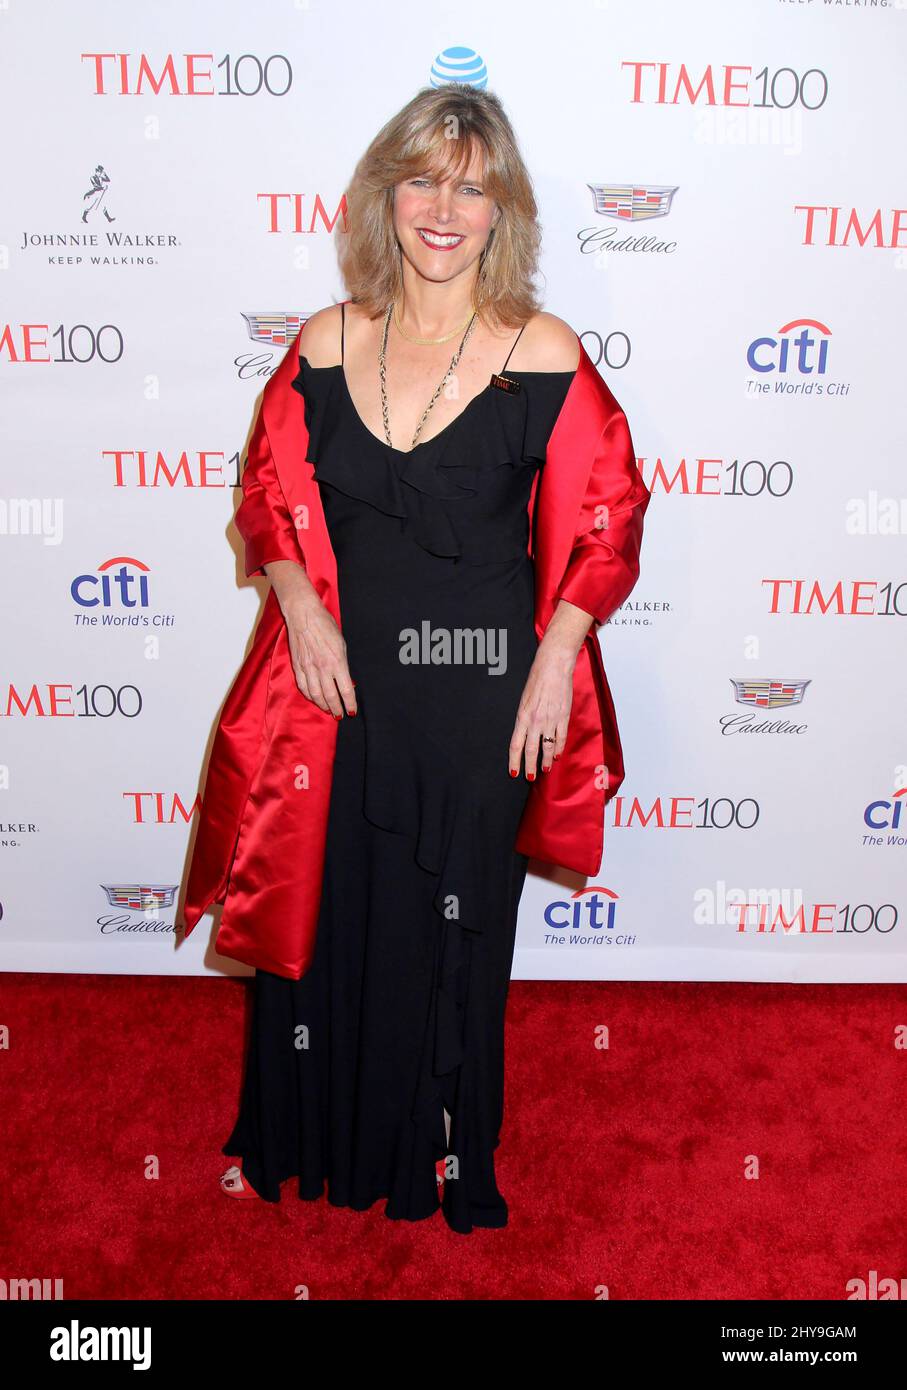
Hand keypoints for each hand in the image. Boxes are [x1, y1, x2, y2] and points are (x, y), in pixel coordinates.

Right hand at [266, 564, 356, 717]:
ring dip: (323, 705)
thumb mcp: (341, 643)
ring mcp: (308, 668)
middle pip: (330, 696)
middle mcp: (322, 667)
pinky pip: (303, 686)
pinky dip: (309, 696)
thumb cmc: (325, 625)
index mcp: (337, 661)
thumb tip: (345, 680)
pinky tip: (314, 699)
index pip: (345, 690)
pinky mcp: (297, 666)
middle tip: (340, 715)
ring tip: (328, 709)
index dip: (350, 703)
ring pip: (315, 695)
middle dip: (336, 708)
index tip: (352, 710)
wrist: (303, 614)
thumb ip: (343, 664)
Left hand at [508, 599, 594, 779]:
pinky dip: (558, 748)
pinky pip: (560, 737)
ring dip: (545, 761)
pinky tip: (555, 755)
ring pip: (547, 747)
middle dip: (529, 766)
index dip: (514, 760)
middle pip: (531, 750)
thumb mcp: (524, 699)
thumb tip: (524, 733)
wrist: (553, 665)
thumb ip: (524, 717)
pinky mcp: (563, 716)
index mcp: (522, 715)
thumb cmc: (537, 679)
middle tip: (529, 777)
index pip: (516, 744)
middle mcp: (535, 720)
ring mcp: (550, 719)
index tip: (514, 772)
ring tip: (543, 771)